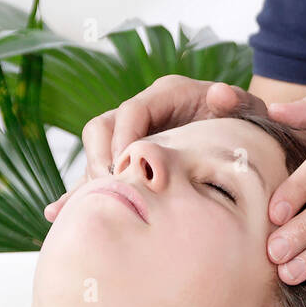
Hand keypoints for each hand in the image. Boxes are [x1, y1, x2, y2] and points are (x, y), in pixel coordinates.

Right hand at [43, 77, 267, 220]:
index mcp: (167, 94)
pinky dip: (77, 192)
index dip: (125, 136)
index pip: (132, 110)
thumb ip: (235, 102)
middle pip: (102, 126)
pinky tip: (57, 214)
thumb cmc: (246, 122)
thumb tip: (218, 93)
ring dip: (89, 176)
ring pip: (94, 150)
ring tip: (92, 205)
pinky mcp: (128, 162)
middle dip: (102, 157)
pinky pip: (96, 175)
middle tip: (114, 188)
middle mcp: (143, 113)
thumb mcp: (248, 110)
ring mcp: (131, 138)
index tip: (126, 164)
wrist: (245, 137)